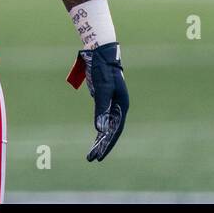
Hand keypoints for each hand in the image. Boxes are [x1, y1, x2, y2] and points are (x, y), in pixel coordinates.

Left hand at [67, 42, 128, 160]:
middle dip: (102, 145)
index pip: (115, 130)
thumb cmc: (102, 69)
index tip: (99, 156)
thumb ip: (101, 109)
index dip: (107, 144)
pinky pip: (103, 118)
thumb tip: (100, 130)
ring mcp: (112, 104)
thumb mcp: (101, 89)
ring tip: (92, 153)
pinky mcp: (105, 100)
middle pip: (111, 131)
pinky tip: (96, 136)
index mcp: (122, 105)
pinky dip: (99, 128)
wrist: (101, 53)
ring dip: (100, 139)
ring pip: (107, 126)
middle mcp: (119, 107)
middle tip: (92, 159)